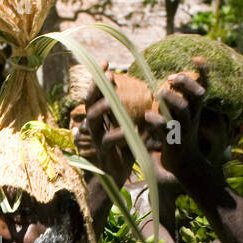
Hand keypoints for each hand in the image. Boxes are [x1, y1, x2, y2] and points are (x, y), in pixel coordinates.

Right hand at [83, 64, 135, 185]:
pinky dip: (116, 134)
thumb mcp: (133, 130)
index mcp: (103, 119)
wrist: (117, 179)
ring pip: (93, 119)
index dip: (100, 79)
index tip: (107, 64)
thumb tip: (153, 100)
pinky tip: (127, 131)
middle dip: (97, 86)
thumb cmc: (124, 152)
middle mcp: (96, 126)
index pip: (98, 94)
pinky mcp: (103, 153)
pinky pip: (106, 140)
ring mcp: (97, 139)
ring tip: (111, 101)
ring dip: (101, 108)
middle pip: (89, 102)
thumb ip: (138, 117)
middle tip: (107, 73)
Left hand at [145, 57, 207, 179]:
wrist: (184, 166)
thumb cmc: (179, 137)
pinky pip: (166, 128)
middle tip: (170, 78)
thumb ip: (174, 102)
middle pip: (197, 95)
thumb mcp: (181, 118)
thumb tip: (162, 85)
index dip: (204, 73)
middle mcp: (193, 117)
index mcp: (195, 110)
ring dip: (171, 99)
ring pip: (183, 110)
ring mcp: (185, 129)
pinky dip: (156, 120)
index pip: (204, 87)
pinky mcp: (174, 141)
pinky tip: (147, 116)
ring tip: (158, 95)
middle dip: (185, 83)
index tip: (198, 57)